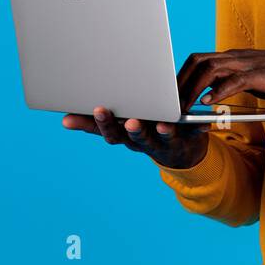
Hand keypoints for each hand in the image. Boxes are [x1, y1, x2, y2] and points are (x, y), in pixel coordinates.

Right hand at [62, 106, 209, 169]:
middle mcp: (140, 141)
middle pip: (126, 136)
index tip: (81, 113)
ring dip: (153, 130)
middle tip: (112, 114)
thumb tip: (64, 117)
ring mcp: (161, 142)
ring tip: (153, 123)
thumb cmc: (146, 128)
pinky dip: (194, 128)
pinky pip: (188, 133)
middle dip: (117, 125)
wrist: (181, 151)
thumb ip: (95, 122)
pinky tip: (200, 123)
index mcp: (124, 134)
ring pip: (155, 137)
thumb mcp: (120, 126)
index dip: (92, 124)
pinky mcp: (184, 138)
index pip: (104, 130)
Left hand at [178, 49, 264, 108]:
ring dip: (193, 88)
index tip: (171, 93)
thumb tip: (212, 94)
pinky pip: (234, 81)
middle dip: (180, 81)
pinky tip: (208, 104)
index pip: (199, 59)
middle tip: (170, 102)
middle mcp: (238, 56)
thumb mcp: (254, 80)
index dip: (181, 75)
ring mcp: (249, 64)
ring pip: (210, 69)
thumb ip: (234, 82)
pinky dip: (218, 91)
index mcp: (235, 56)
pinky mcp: (261, 75)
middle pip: (198, 61)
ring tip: (183, 106)